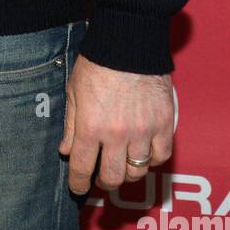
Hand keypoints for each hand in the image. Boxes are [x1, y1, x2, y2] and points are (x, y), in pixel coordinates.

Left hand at [59, 53, 173, 194]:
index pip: (82, 167)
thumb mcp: (74, 91)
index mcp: (91, 126)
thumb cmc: (97, 62)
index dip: (78, 183)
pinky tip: (144, 152)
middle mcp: (117, 134)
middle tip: (102, 177)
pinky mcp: (164, 124)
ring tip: (122, 164)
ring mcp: (143, 131)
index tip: (77, 187)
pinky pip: (160, 155)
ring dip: (128, 172)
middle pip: (113, 176)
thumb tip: (65, 151)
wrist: (129, 42)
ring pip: (138, 170)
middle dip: (105, 181)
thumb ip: (71, 124)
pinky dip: (152, 159)